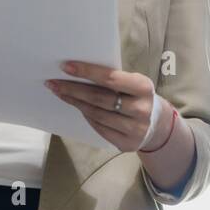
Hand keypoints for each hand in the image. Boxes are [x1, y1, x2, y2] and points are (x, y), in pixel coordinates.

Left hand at [45, 60, 162, 152]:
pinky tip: (76, 106)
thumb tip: (77, 71)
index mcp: (143, 87)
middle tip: (53, 82)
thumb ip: (113, 79)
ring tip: (60, 93)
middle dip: (73, 89)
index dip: (87, 72)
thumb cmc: (136, 96)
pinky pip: (99, 128)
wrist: (156, 124)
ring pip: (96, 114)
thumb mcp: (133, 83)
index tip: (65, 66)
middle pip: (99, 98)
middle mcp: (141, 109)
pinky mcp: (127, 144)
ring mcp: (135, 129)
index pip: (110, 78)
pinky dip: (86, 116)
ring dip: (75, 102)